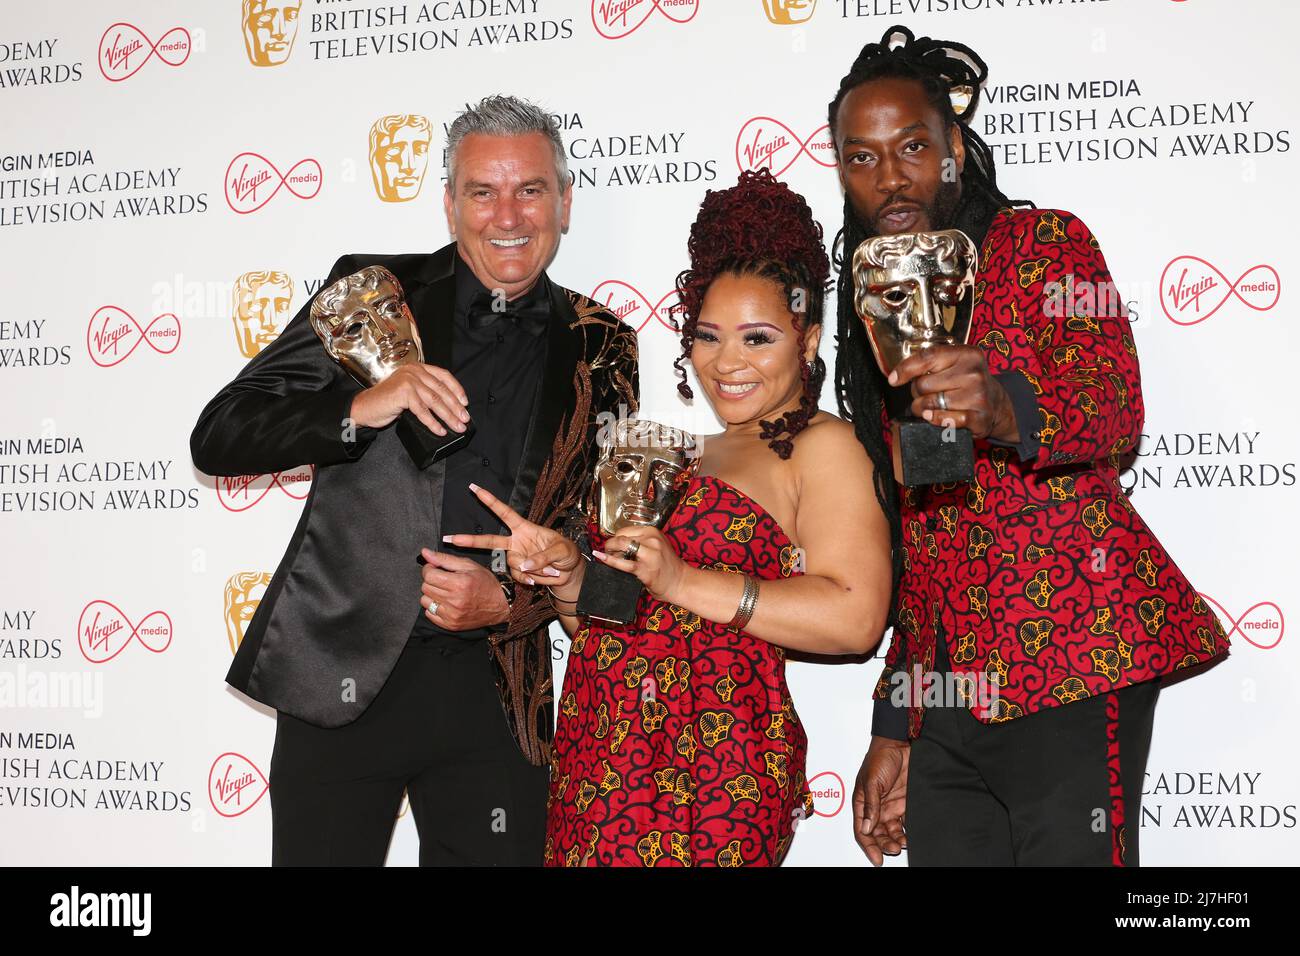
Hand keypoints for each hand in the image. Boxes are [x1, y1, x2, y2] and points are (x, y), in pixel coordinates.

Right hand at [350, 363, 470, 433]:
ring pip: (434, 400)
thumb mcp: (409, 392)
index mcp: (417, 368)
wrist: (364, 408)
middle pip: (441, 390)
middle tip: (465, 418)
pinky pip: (422, 410)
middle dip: (455, 406)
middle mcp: (413, 371)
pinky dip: (433, 422)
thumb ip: (425, 392)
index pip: (443, 376)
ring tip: (457, 426)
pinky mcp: (403, 393)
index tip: (465, 402)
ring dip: (448, 416)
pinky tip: (440, 430)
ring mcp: (408, 381)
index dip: (456, 389)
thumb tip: (450, 407)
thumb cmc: (387, 402)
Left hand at [418, 549, 508, 630]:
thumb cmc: (486, 583)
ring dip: (432, 594)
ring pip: (425, 601)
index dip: (429, 569)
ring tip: (445, 591)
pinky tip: (446, 602)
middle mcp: (455, 600)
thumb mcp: (468, 565)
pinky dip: (434, 607)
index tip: (435, 568)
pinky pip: (430, 614)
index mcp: (459, 583)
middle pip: (425, 587)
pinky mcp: (451, 624)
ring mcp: (452, 614)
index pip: (428, 575)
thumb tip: (425, 553)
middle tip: (443, 579)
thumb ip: (444, 559)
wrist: (500, 604)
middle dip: (431, 580)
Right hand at [440, 483, 585, 604]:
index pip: (504, 513)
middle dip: (469, 540)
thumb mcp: (560, 550)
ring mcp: (517, 558)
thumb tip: (524, 565)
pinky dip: (532, 579)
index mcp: (525, 528)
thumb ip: (542, 557)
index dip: (489, 501)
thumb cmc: (567, 554)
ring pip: (513, 564)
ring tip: (552, 568)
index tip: (474, 488)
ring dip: (534, 568)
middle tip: (450, 539)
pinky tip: (542, 578)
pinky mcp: (520, 572)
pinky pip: (519, 577)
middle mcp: (517, 542)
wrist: (570, 572)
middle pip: (489, 540)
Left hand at [591, 525, 685, 602]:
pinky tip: (602, 558)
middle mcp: (652, 540)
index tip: (612, 544)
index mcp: (653, 532)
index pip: (625, 530)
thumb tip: (618, 543)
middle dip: (610, 544)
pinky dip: (610, 560)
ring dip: (609, 551)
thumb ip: (641, 542)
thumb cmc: (667, 566)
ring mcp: (649, 554)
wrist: (680, 582)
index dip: (615, 537)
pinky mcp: (645, 569)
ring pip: (621, 546)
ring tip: (606, 556)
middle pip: (621, 537)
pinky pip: (623, 563)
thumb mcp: (657, 546)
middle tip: (607, 551)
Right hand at [852, 736, 909, 866]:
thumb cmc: (880, 757)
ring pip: (892, 831)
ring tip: (904, 843)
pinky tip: (912, 836)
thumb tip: (867, 828)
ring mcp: (891, 806)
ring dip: (896, 840)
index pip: (862, 830)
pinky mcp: (906, 804)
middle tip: (893, 849)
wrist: (901, 744)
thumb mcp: (871, 781)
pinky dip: (908, 831)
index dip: (868, 846)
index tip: (877, 858)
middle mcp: (876, 807)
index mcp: (862, 803)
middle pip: (877, 834)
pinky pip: (906, 823)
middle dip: (884, 845)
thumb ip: (870, 805)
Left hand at [889, 344, 1016, 442]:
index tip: (893, 379)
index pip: (928, 357)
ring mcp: (978, 396)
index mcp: (967, 354)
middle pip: (923, 384)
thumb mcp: (954, 364)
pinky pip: (944, 419)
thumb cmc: (967, 382)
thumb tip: (895, 376)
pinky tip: (936, 417)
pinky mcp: (979, 418)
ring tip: (932, 406)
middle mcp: (974, 373)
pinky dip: (936, 420)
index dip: (906, 369)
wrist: (996, 403)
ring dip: (923, 409)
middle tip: (927, 394)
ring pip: (929, 404)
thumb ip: (928, 364)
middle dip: (918, 392)